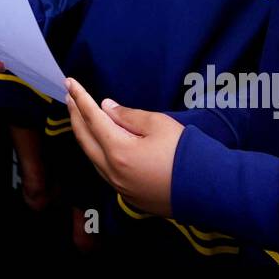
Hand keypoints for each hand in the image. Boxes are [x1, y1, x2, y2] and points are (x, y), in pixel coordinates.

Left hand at [65, 78, 182, 217]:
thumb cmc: (186, 153)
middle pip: (85, 139)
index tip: (70, 83)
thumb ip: (128, 115)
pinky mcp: (129, 195)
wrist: (209, 190)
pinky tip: (99, 142)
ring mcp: (119, 187)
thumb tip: (106, 108)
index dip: (80, 98)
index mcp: (118, 151)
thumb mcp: (158, 124)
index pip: (92, 118)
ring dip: (84, 134)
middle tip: (69, 96)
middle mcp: (112, 172)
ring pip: (92, 156)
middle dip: (75, 116)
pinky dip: (97, 151)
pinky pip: (104, 170)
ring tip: (80, 116)